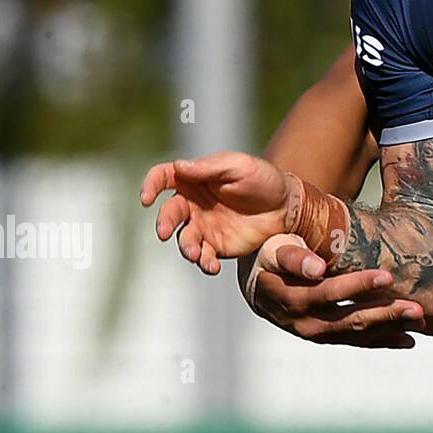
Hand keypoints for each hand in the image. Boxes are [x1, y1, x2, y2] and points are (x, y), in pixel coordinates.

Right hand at [140, 151, 291, 273]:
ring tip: (195, 253)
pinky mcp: (215, 246)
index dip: (150, 185)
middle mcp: (192, 203)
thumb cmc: (263, 180)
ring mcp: (202, 226)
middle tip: (165, 232)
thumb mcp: (240, 166)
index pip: (163, 177)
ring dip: (185, 248)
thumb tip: (179, 166)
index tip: (147, 198)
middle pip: (168, 213)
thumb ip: (210, 167)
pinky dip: (203, 263)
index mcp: (194, 179)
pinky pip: (203, 257)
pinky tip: (212, 266)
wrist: (286, 206)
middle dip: (164, 223)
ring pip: (184, 240)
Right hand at [240, 234, 425, 348]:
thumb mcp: (274, 249)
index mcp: (291, 296)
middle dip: (385, 313)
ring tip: (419, 321)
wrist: (257, 282)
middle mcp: (303, 321)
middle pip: (349, 319)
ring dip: (390, 328)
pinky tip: (408, 339)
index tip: (388, 276)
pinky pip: (356, 341)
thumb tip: (317, 268)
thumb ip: (293, 257)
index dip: (359, 286)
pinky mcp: (325, 336)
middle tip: (416, 307)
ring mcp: (315, 333)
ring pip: (356, 334)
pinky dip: (383, 340)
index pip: (330, 292)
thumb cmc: (270, 254)